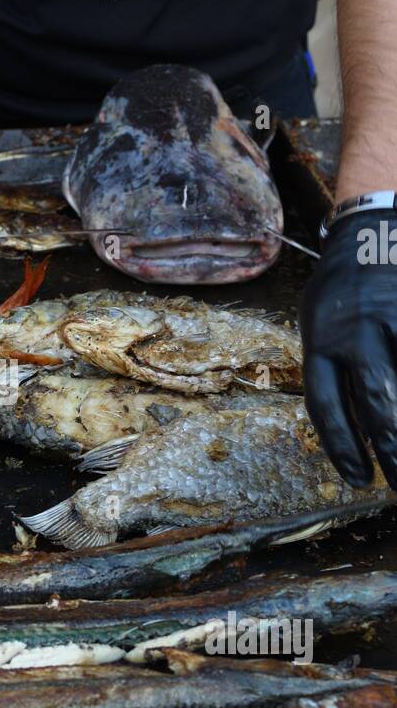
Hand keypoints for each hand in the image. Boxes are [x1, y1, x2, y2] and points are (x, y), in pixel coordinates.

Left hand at [301, 209, 396, 489]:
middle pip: (377, 403)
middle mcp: (356, 331)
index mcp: (321, 341)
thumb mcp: (319, 323)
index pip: (327, 406)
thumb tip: (353, 430)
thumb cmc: (344, 288)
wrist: (374, 228)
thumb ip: (331, 371)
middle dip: (392, 451)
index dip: (343, 448)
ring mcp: (393, 317)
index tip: (359, 479)